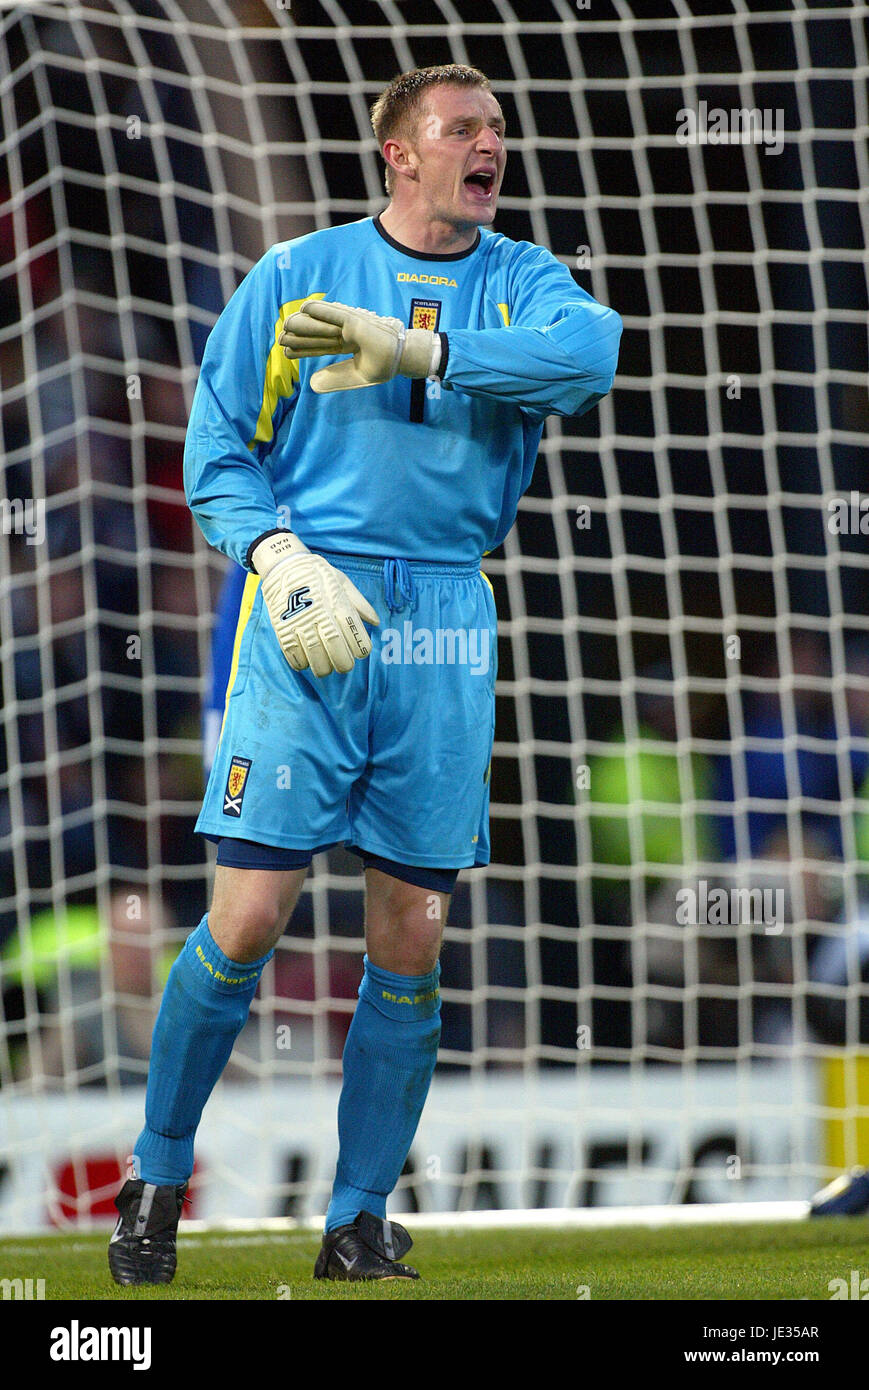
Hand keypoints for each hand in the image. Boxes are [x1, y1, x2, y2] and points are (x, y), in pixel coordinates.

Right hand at [250, 531, 378, 676]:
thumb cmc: (316, 574)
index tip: (360, 653)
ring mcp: (300, 622)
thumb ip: (359, 603)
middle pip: (337, 649)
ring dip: (323, 668)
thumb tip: (375, 622)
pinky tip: (306, 662)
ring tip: (326, 667)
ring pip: (315, 657)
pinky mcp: (282, 628)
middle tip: (344, 665)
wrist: (283, 564)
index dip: (361, 649)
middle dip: (344, 664)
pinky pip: (293, 655)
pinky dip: (301, 664)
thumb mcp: (342, 581)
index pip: (356, 635)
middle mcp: (321, 615)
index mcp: (338, 603)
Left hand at [280, 300, 437, 393]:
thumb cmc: (385, 364)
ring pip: (322, 324)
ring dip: (303, 323)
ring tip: (285, 325)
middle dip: (299, 336)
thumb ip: (335, 378)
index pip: (321, 346)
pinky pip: (335, 314)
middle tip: (280, 338)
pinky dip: (321, 310)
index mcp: (348, 344)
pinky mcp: (357, 322)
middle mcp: (347, 333)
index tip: (287, 352)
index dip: (304, 348)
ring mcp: (351, 325)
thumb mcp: (357, 376)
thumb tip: (311, 384)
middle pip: (318, 334)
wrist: (404, 358)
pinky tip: (304, 308)